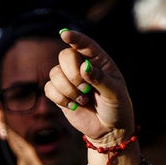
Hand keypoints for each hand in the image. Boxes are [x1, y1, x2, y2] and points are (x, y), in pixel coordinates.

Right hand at [44, 29, 134, 147]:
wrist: (109, 130)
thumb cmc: (117, 108)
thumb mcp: (114, 93)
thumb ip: (100, 79)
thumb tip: (84, 66)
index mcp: (99, 61)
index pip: (85, 44)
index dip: (74, 38)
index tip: (64, 34)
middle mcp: (82, 66)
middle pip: (65, 56)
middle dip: (72, 74)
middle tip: (85, 89)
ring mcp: (69, 80)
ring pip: (54, 73)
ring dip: (67, 89)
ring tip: (82, 100)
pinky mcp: (59, 94)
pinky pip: (48, 88)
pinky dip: (59, 98)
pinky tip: (73, 106)